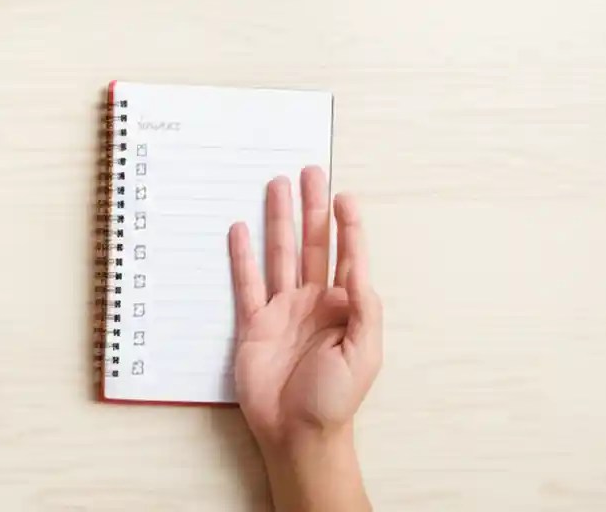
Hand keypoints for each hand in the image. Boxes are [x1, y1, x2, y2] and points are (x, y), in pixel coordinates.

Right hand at [228, 167, 381, 511]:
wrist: (297, 433)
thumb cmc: (335, 399)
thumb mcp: (365, 353)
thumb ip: (364, 309)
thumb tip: (357, 270)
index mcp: (345, 307)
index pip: (348, 255)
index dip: (348, 225)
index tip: (343, 194)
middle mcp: (314, 302)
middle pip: (314, 244)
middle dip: (312, 208)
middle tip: (310, 172)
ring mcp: (283, 310)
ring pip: (281, 254)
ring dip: (279, 221)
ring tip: (276, 186)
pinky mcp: (254, 324)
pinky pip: (247, 283)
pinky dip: (242, 256)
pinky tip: (240, 230)